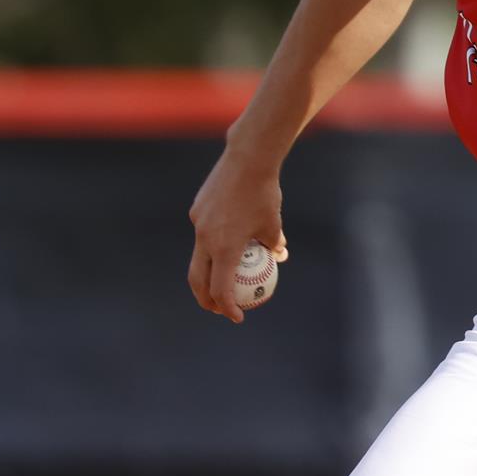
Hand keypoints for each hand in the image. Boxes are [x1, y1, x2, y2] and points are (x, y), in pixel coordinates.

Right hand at [187, 145, 288, 323]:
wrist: (247, 158)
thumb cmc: (265, 193)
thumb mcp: (273, 223)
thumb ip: (274, 244)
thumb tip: (279, 257)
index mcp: (225, 248)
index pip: (221, 289)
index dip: (228, 307)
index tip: (238, 317)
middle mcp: (205, 238)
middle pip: (198, 279)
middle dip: (206, 299)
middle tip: (218, 308)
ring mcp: (198, 223)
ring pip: (198, 256)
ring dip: (207, 272)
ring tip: (219, 279)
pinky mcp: (197, 209)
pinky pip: (203, 234)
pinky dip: (212, 244)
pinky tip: (227, 237)